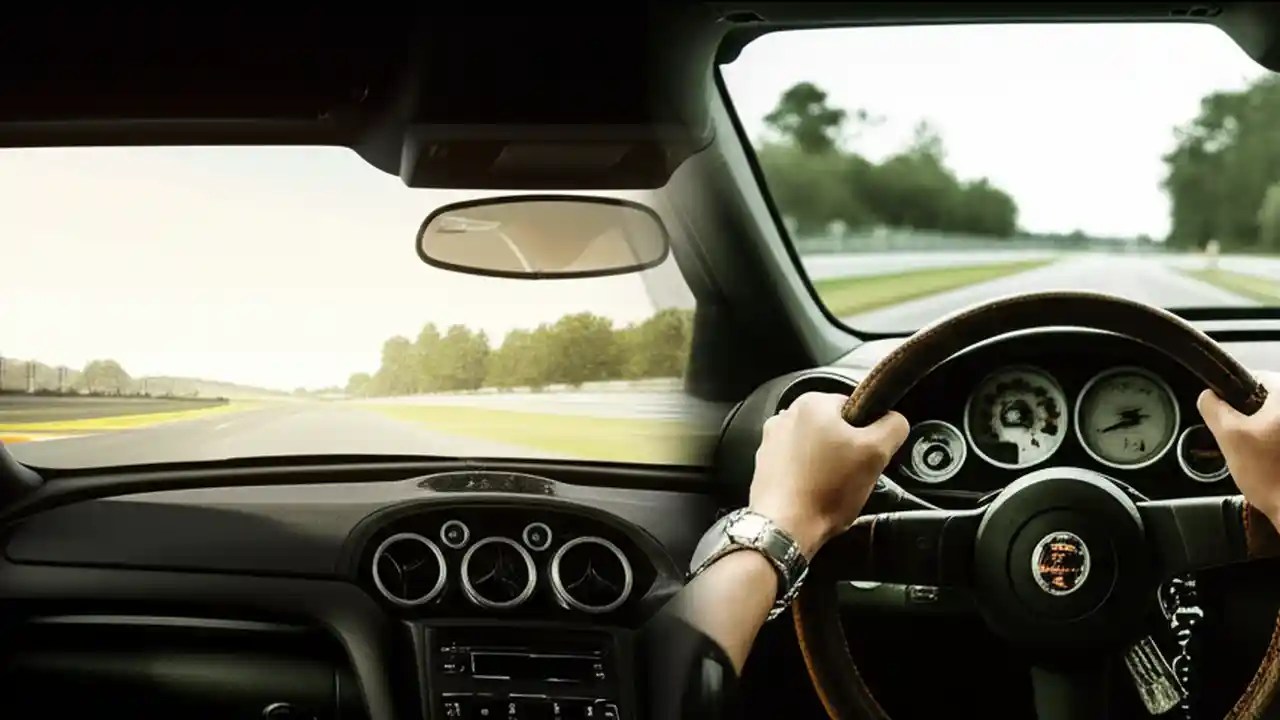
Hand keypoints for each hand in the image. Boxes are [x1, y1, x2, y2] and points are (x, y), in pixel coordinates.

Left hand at [749, 392, 908, 558]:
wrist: (785, 527)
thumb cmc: (827, 490)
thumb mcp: (876, 453)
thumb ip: (893, 426)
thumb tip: (894, 420)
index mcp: (812, 402)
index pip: (855, 407)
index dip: (867, 434)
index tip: (865, 456)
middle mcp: (786, 415)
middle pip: (833, 428)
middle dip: (846, 450)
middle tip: (850, 475)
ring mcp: (771, 440)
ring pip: (816, 447)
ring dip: (826, 464)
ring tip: (829, 487)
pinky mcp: (765, 464)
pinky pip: (797, 465)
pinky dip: (807, 476)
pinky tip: (813, 493)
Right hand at [1198, 371, 1279, 528]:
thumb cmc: (1269, 473)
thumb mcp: (1228, 436)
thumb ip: (1213, 409)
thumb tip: (1207, 396)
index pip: (1255, 377)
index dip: (1232, 393)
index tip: (1224, 413)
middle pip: (1267, 400)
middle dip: (1250, 416)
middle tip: (1239, 438)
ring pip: (1275, 421)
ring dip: (1264, 432)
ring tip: (1256, 454)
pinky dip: (1276, 445)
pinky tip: (1271, 463)